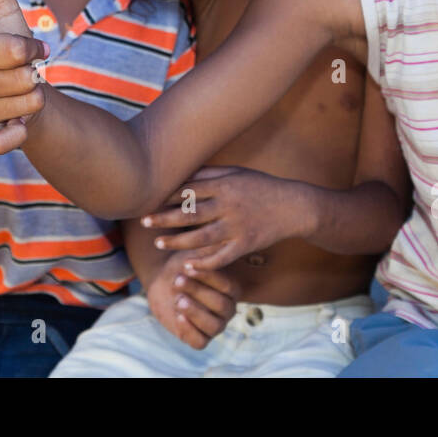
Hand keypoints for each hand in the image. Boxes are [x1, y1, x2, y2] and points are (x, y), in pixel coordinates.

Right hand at [0, 0, 48, 153]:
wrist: (20, 94)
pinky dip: (23, 130)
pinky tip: (14, 121)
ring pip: (26, 105)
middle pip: (23, 80)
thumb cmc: (11, 50)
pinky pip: (12, 139)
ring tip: (20, 94)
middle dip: (35, 76)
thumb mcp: (4, 11)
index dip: (34, 49)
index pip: (16, 50)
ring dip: (34, 100)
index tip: (29, 50)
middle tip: (23, 75)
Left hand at [142, 166, 304, 270]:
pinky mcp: (246, 244)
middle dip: (165, 218)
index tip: (149, 200)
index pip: (190, 191)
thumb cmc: (261, 186)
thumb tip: (184, 172)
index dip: (167, 196)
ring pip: (202, 237)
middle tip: (144, 222)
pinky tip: (188, 264)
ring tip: (159, 243)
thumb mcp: (237, 172)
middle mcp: (229, 205)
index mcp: (225, 185)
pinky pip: (222, 256)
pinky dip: (204, 262)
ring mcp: (237, 227)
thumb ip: (211, 172)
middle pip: (191, 213)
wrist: (293, 206)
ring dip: (178, 241)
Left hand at [144, 252, 240, 349]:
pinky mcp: (198, 338)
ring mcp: (214, 325)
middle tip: (178, 280)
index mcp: (232, 290)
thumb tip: (221, 237)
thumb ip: (209, 250)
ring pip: (214, 326)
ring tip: (177, 299)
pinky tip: (177, 316)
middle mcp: (227, 310)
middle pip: (221, 306)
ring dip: (195, 313)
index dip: (208, 278)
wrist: (163, 279)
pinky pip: (200, 342)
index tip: (188, 267)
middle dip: (198, 293)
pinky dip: (189, 331)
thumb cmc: (183, 265)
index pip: (227, 287)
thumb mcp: (195, 254)